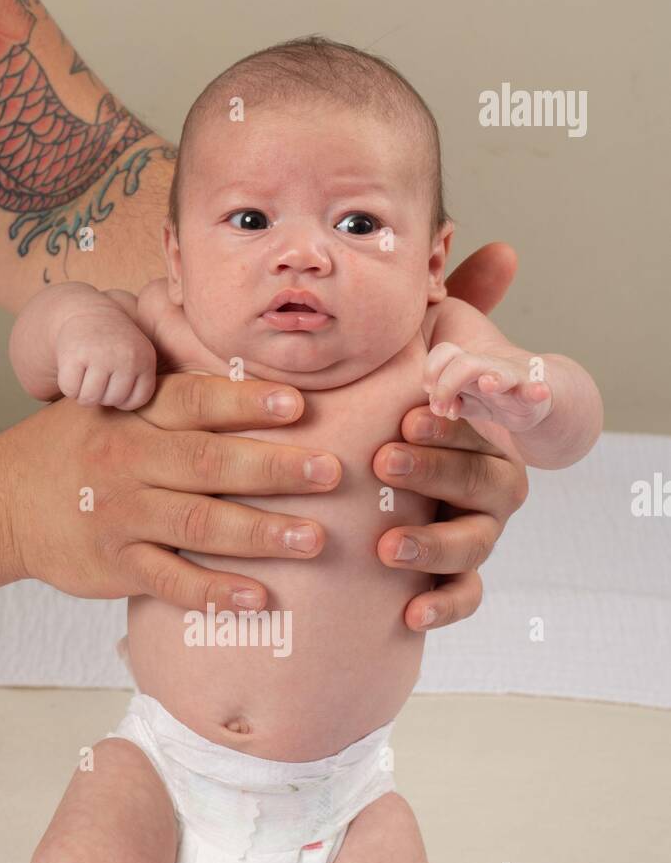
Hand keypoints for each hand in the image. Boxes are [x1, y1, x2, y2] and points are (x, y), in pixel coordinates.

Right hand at [0, 375, 340, 611]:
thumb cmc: (70, 450)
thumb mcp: (106, 404)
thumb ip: (169, 397)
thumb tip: (255, 383)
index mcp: (131, 415)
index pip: (195, 402)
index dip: (247, 402)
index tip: (298, 406)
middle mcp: (127, 461)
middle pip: (209, 464)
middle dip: (276, 469)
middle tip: (333, 472)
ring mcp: (121, 517)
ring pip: (199, 525)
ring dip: (261, 534)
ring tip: (314, 540)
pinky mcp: (114, 566)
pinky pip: (171, 581)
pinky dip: (215, 592)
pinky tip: (260, 598)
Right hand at [55, 307, 157, 410]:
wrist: (85, 311)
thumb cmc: (113, 344)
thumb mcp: (136, 356)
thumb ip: (139, 384)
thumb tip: (130, 422)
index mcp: (144, 359)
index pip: (136, 400)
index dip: (122, 398)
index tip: (115, 383)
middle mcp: (125, 356)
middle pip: (112, 400)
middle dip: (102, 395)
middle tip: (97, 376)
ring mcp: (100, 355)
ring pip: (90, 399)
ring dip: (83, 394)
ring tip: (85, 376)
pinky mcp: (74, 355)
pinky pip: (70, 390)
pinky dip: (68, 386)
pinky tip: (73, 369)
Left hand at [374, 242, 528, 630]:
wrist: (359, 492)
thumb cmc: (388, 412)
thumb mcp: (415, 356)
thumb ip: (456, 306)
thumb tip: (503, 248)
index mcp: (478, 431)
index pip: (484, 424)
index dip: (453, 419)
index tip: (412, 408)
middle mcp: (485, 483)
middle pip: (485, 482)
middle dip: (439, 471)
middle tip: (386, 460)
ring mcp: (471, 534)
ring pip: (474, 544)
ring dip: (434, 545)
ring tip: (387, 547)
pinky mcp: (449, 581)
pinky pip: (463, 600)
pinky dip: (441, 607)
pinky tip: (407, 614)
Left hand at [424, 341, 552, 431]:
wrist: (542, 393)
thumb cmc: (491, 394)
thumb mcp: (461, 396)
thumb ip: (441, 399)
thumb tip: (427, 410)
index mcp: (466, 367)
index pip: (444, 354)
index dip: (432, 371)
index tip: (427, 391)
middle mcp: (487, 369)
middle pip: (464, 364)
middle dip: (447, 385)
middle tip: (439, 408)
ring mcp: (511, 381)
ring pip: (499, 375)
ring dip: (492, 378)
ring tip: (487, 385)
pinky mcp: (534, 397)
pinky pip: (535, 392)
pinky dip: (537, 391)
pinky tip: (540, 392)